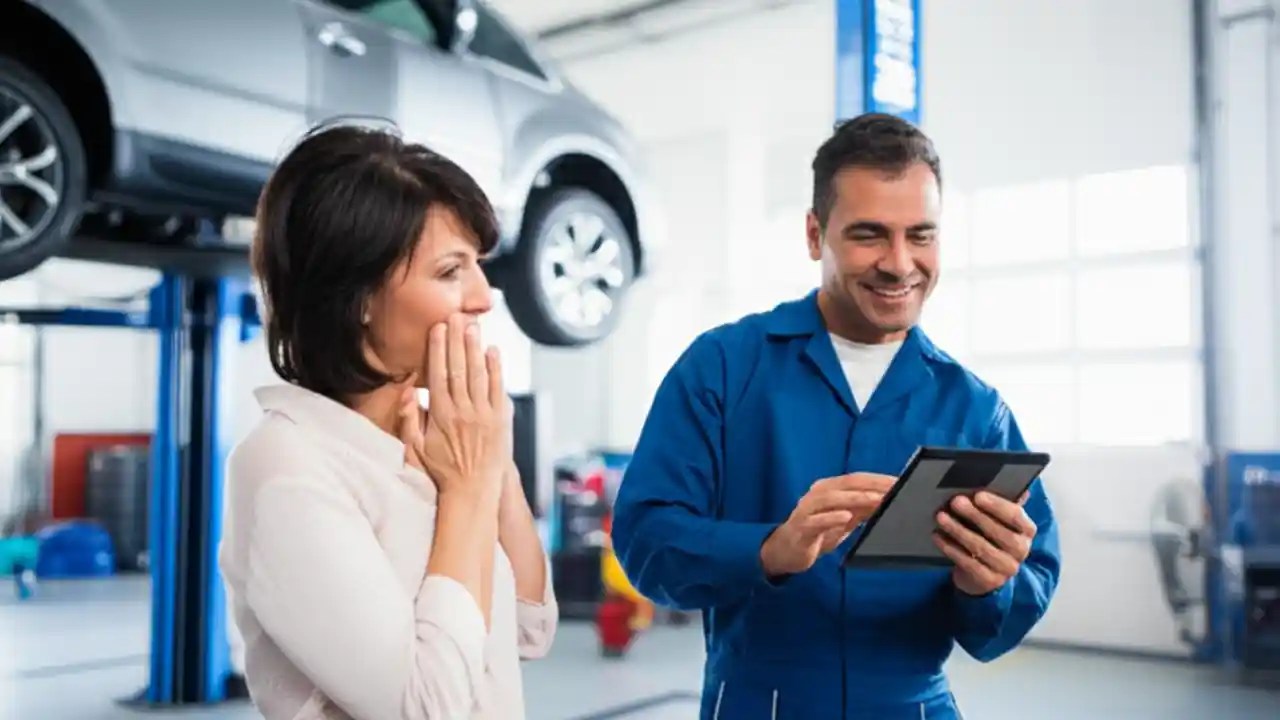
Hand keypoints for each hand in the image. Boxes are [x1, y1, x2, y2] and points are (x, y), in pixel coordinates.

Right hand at [398, 314, 510, 499]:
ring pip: (480, 375)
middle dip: (457, 340)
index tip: (438, 328)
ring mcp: (485, 415)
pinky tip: (493, 352)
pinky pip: (499, 390)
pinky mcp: (501, 421)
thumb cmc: (441, 472)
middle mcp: (464, 412)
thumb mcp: (414, 449)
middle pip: (459, 368)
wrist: (473, 492)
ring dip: (476, 348)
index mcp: (441, 416)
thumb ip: (408, 419)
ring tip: (473, 327)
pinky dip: (497, 370)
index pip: (439, 374)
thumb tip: (407, 391)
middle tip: (456, 316)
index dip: (439, 349)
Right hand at [760, 472, 896, 576]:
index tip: (900, 481)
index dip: (878, 479)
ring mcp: (807, 510)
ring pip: (830, 498)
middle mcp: (817, 494)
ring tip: (875, 500)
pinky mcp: (801, 528)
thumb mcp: (845, 519)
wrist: (787, 551)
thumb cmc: (817, 532)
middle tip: (893, 489)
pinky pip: (816, 521)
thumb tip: (888, 500)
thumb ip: (862, 509)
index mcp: (829, 489)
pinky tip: (846, 517)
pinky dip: (831, 517)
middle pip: (845, 484)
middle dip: (871, 486)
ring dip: (855, 498)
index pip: (856, 479)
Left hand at [933, 491, 1036, 595]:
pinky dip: (951, 548)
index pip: (1016, 516)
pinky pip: (968, 563)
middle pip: (998, 532)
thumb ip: (1003, 502)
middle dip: (974, 515)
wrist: (985, 573)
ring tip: (941, 517)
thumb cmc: (990, 536)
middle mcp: (1021, 550)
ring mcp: (1006, 568)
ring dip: (958, 530)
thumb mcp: (998, 519)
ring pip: (980, 547)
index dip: (997, 505)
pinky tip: (938, 536)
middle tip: (955, 501)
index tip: (978, 494)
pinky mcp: (989, 581)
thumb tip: (1010, 482)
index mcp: (1027, 530)